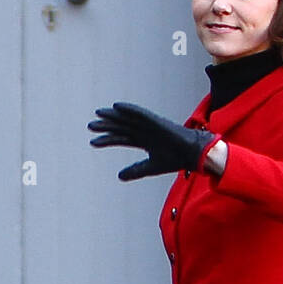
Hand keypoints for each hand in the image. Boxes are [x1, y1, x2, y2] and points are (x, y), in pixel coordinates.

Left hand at [88, 101, 219, 180]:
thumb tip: (119, 176)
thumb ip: (135, 170)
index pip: (121, 138)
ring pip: (127, 118)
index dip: (107, 139)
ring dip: (113, 115)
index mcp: (143, 140)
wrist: (192, 155)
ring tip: (98, 114)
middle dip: (106, 126)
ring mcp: (149, 124)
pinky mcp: (155, 121)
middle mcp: (144, 130)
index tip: (93, 142)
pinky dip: (128, 109)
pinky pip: (140, 112)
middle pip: (121, 126)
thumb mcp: (150, 167)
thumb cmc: (175, 160)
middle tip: (91, 126)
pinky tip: (116, 106)